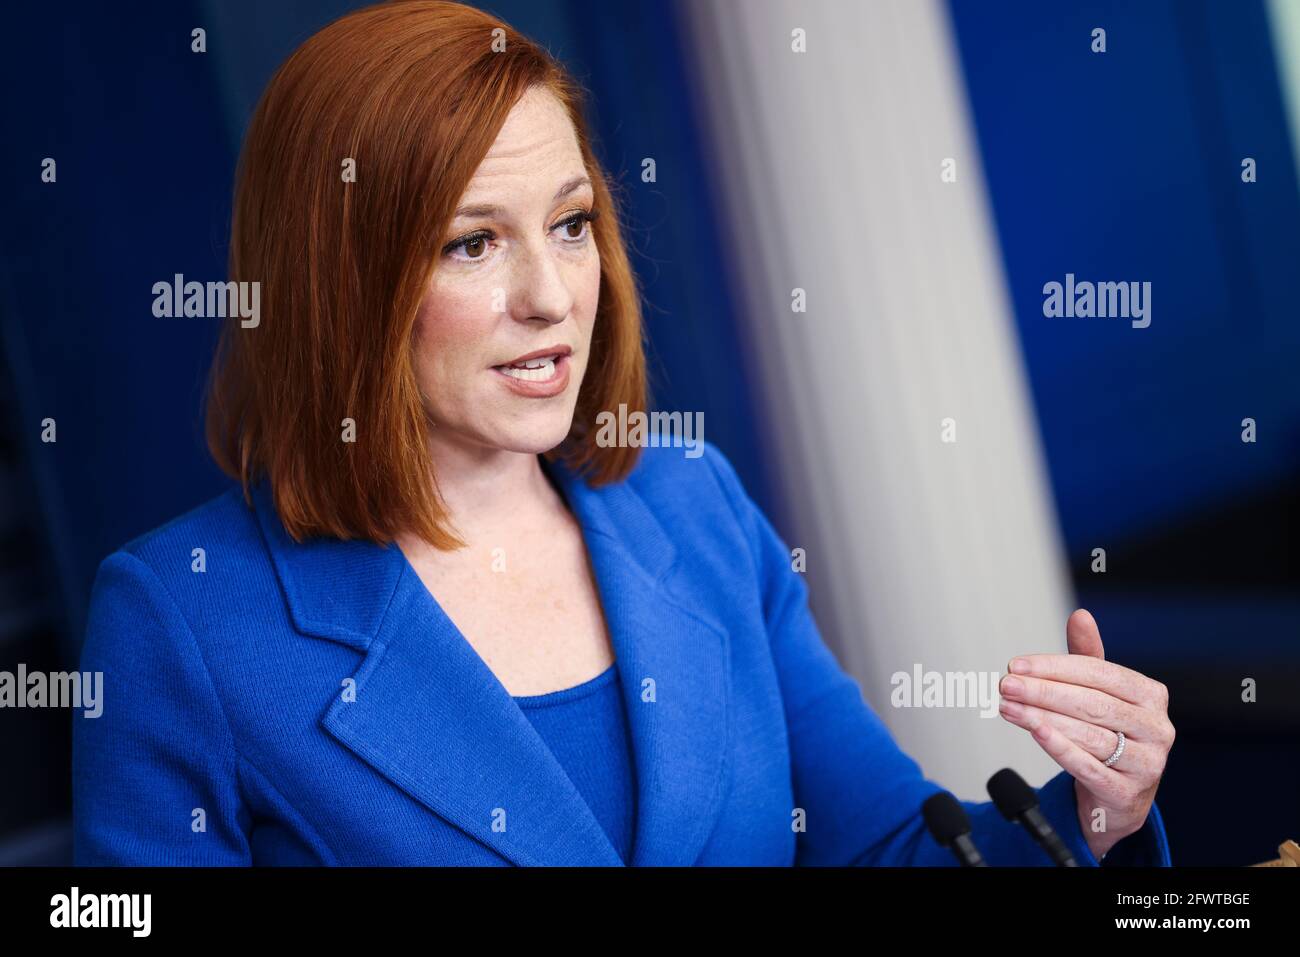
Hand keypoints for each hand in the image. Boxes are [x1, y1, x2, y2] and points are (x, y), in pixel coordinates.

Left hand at [997, 609, 1173, 860]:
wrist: (1119, 796)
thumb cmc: (1110, 735)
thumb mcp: (1101, 694)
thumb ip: (1088, 657)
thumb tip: (1080, 616)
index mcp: (1150, 696)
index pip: (1100, 673)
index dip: (1055, 667)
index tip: (1016, 665)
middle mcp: (1156, 728)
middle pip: (1092, 703)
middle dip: (1043, 691)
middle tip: (1006, 685)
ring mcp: (1147, 763)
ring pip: (1089, 733)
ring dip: (1042, 718)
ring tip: (1008, 707)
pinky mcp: (1127, 792)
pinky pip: (1089, 767)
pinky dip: (1060, 747)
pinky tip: (1035, 732)